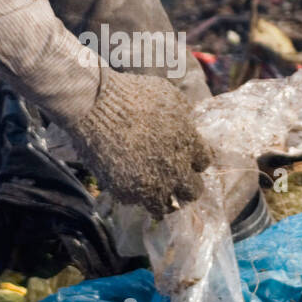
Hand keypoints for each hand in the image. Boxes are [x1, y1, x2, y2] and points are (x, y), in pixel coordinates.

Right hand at [67, 68, 210, 216]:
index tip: (186, 158)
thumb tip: (188, 123)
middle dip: (186, 186)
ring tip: (152, 191)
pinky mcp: (127, 191)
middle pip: (192, 191)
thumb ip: (184, 117)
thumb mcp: (170, 97)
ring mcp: (151, 184)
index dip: (194, 160)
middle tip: (175, 180)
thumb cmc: (133, 95)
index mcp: (189, 144)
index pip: (204, 163)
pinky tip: (128, 181)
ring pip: (165, 206)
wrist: (97, 107)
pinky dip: (134, 193)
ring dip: (162, 198)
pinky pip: (136, 201)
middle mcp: (175, 169)